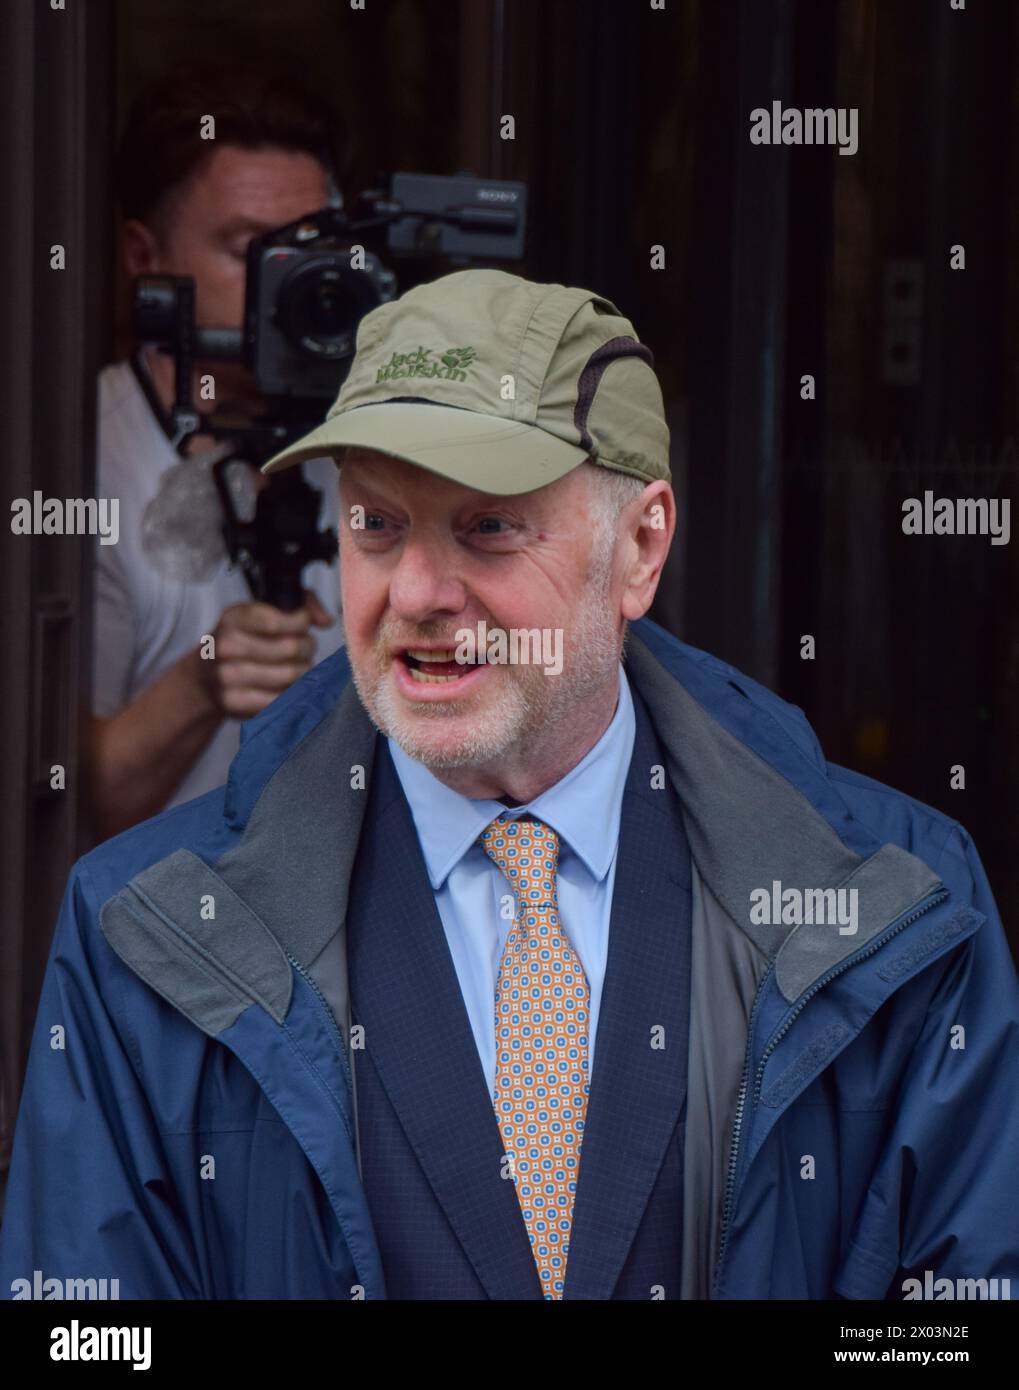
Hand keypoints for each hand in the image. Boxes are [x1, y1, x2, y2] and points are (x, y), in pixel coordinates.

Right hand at [197, 590, 333, 717]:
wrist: (202, 679)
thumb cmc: (239, 642)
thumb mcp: (257, 613)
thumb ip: (296, 604)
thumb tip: (326, 620)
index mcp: (233, 618)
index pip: (279, 621)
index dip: (301, 622)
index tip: (303, 624)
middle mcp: (227, 646)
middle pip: (291, 648)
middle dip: (307, 648)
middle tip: (304, 649)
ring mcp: (229, 676)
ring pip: (291, 674)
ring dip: (303, 671)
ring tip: (297, 666)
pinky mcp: (236, 702)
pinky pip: (281, 698)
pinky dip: (291, 693)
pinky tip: (287, 685)